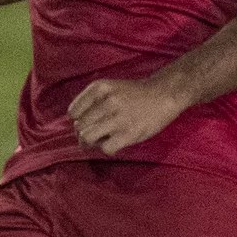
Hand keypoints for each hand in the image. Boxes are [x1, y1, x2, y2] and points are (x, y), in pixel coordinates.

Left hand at [68, 77, 187, 154]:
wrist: (163, 94)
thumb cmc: (134, 94)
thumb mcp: (110, 88)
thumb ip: (91, 102)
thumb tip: (75, 127)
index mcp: (99, 88)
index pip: (73, 112)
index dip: (78, 121)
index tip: (87, 123)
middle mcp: (106, 101)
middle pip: (79, 127)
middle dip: (84, 134)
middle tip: (96, 135)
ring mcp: (117, 118)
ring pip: (87, 138)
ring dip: (92, 143)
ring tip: (102, 140)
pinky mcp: (128, 133)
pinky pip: (105, 148)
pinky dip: (109, 148)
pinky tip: (116, 142)